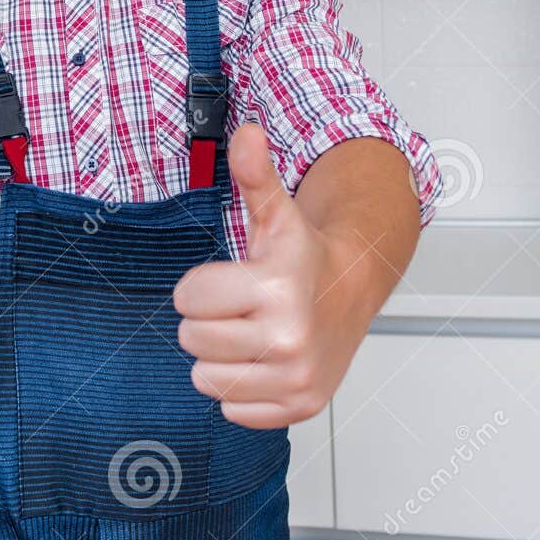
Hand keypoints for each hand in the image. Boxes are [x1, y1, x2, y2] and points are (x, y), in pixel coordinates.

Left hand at [173, 122, 362, 427]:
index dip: (201, 285)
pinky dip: (240, 387)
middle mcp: (290, 338)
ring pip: (205, 378)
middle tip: (240, 306)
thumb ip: (255, 175)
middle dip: (208, 320)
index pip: (187, 297)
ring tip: (249, 332)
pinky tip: (263, 360)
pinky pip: (230, 408)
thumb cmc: (302, 256)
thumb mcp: (275, 214)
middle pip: (192, 339)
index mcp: (278, 289)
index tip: (231, 278)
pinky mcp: (299, 408)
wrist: (352, 292)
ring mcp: (296, 378)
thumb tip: (246, 132)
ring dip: (218, 356)